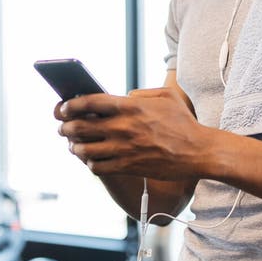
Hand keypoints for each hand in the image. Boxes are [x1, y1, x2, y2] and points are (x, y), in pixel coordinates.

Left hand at [54, 87, 209, 180]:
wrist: (198, 151)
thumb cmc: (183, 122)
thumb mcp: (166, 96)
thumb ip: (142, 92)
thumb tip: (124, 95)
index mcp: (130, 107)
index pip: (89, 102)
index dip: (70, 105)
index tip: (63, 108)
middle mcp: (123, 127)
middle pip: (80, 126)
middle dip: (66, 127)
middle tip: (63, 127)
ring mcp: (124, 149)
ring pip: (85, 150)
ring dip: (75, 148)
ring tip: (74, 146)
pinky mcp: (128, 167)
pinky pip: (98, 168)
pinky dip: (90, 164)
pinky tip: (92, 160)